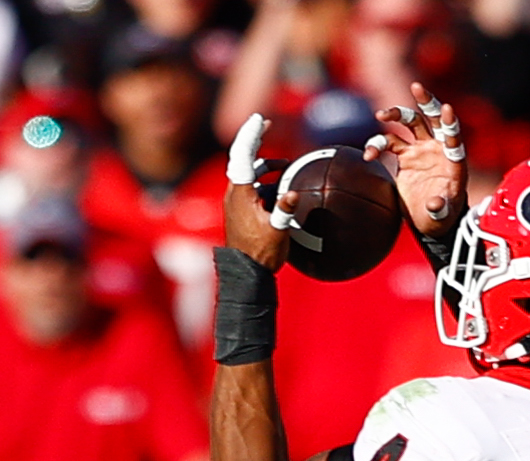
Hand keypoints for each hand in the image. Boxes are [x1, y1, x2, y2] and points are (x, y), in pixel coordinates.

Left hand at [222, 115, 295, 269]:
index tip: (259, 118)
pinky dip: (264, 179)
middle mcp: (235, 193)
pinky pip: (252, 186)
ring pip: (248, 173)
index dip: (250, 134)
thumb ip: (284, 210)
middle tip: (266, 123)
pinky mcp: (241, 209)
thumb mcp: (277, 231)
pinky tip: (281, 187)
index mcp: (241, 193)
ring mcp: (236, 201)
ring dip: (265, 165)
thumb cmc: (261, 253)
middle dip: (255, 140)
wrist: (246, 274)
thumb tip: (294, 193)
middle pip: (243, 158)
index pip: (243, 155)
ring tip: (285, 166)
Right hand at [365, 83, 467, 233]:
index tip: (447, 109)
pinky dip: (377, 145)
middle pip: (433, 118)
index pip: (453, 137)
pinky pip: (389, 142)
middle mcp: (438, 149)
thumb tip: (434, 203)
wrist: (428, 220)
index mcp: (453, 161)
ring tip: (380, 116)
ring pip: (409, 122)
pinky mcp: (405, 156)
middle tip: (416, 87)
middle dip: (426, 101)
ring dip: (396, 114)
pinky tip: (368, 156)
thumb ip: (439, 209)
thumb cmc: (441, 218)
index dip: (450, 124)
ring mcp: (421, 150)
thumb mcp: (442, 216)